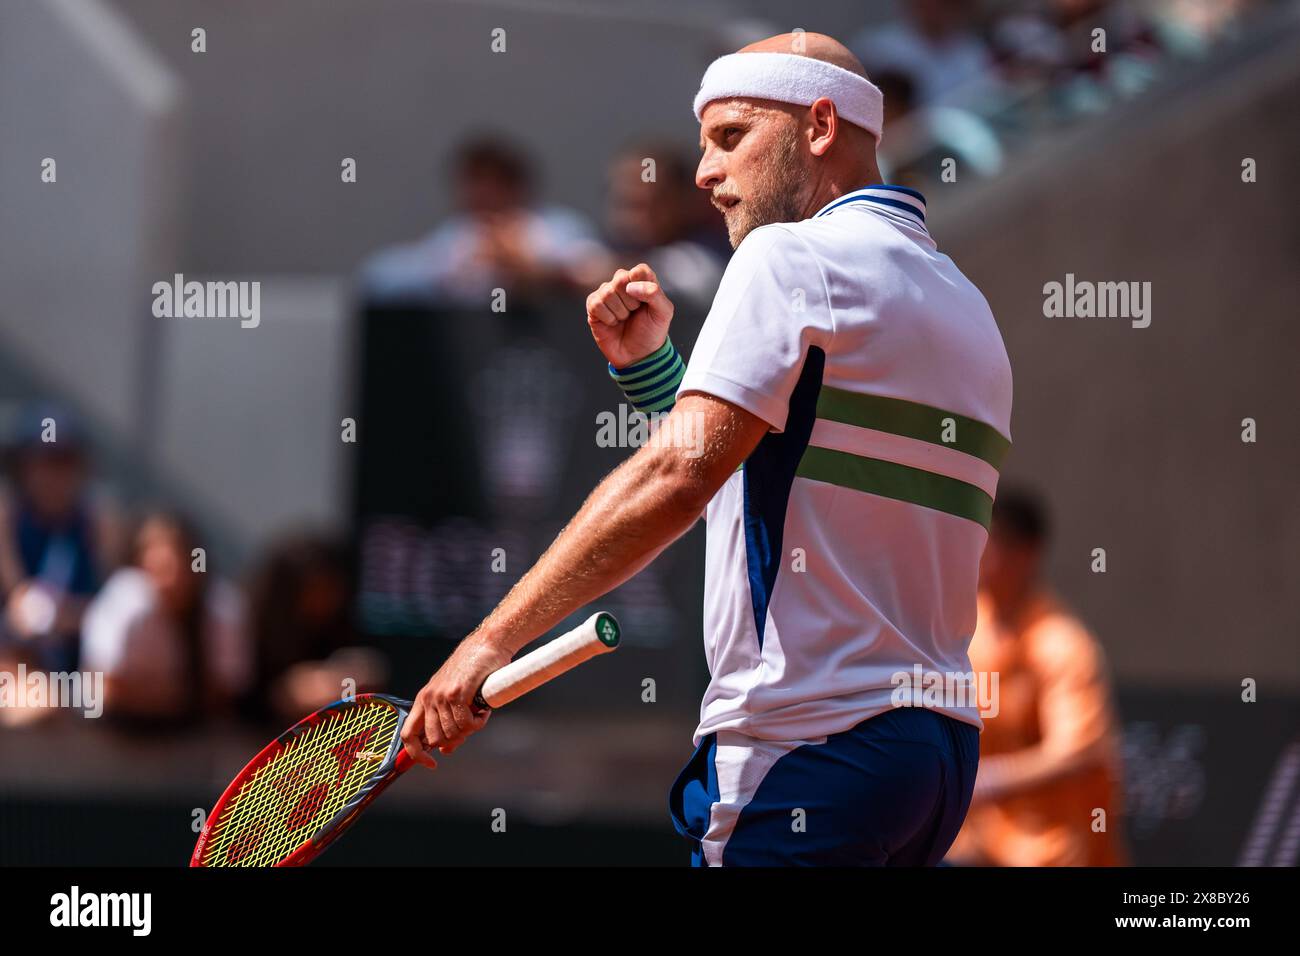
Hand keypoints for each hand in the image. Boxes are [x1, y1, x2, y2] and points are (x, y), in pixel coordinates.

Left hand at [399, 634, 512, 768]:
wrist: (487, 644)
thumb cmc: (473, 672)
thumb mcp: (454, 698)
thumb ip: (447, 723)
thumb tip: (445, 751)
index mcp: (423, 699)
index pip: (408, 735)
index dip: (416, 754)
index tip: (431, 764)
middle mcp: (428, 697)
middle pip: (435, 738)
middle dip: (455, 739)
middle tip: (471, 726)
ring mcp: (441, 695)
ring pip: (452, 733)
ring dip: (470, 729)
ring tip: (479, 713)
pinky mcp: (457, 692)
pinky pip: (466, 723)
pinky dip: (478, 723)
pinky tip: (484, 711)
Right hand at [586, 263, 674, 368]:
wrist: (637, 355)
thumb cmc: (651, 332)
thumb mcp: (663, 313)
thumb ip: (654, 293)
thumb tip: (630, 286)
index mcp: (642, 280)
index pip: (639, 270)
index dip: (642, 286)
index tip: (645, 302)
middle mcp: (623, 284)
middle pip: (620, 278)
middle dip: (630, 302)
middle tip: (634, 313)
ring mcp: (606, 293)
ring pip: (607, 292)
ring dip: (619, 312)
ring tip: (624, 319)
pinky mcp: (593, 305)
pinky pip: (596, 304)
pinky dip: (607, 318)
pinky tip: (613, 323)